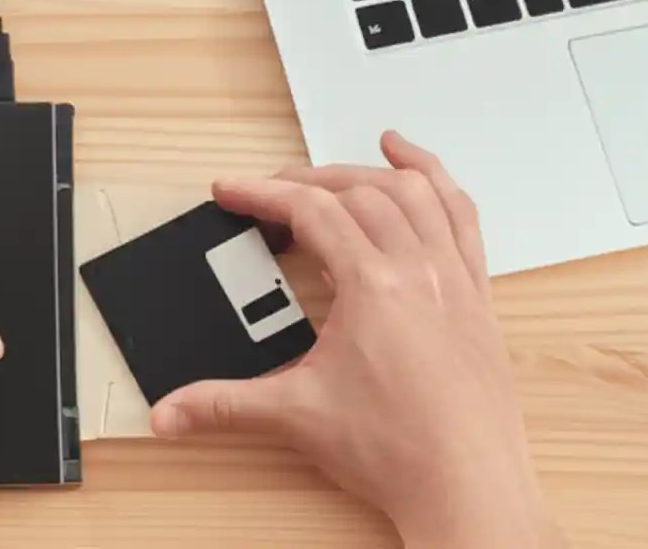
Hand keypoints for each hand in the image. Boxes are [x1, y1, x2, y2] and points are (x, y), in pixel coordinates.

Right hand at [151, 132, 562, 548]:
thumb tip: (169, 412)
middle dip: (306, 181)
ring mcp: (454, 279)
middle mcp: (418, 270)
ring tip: (341, 160)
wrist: (467, 488)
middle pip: (359, 192)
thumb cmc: (400, 451)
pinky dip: (440, 182)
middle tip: (269, 192)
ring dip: (371, 170)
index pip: (310, 211)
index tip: (232, 191)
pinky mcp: (478, 297)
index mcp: (374, 286)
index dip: (262, 193)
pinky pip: (464, 218)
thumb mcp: (297, 416)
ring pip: (416, 193)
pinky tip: (421, 171)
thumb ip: (223, 406)